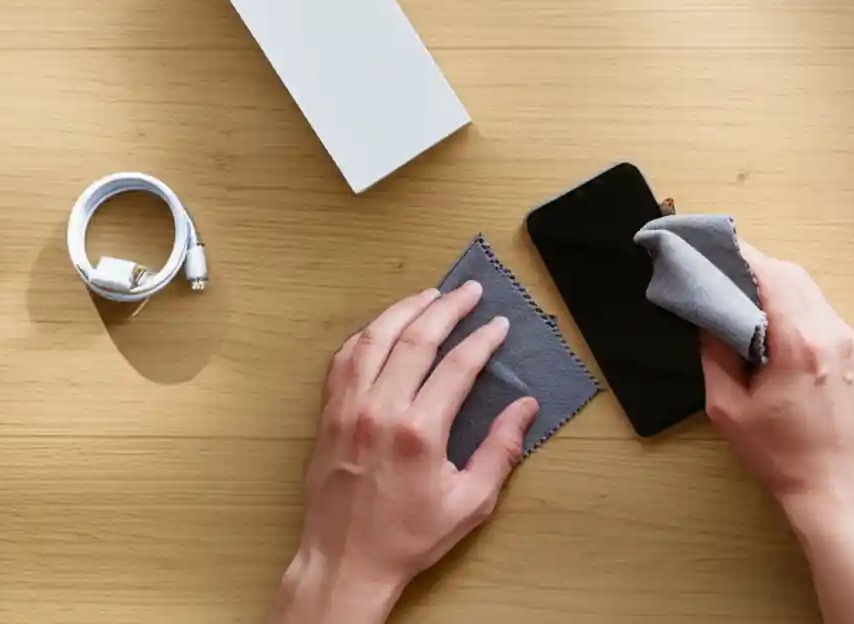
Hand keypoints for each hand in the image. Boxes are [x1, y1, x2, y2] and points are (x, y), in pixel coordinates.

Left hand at [273, 283, 538, 623]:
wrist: (346, 562)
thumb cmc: (410, 538)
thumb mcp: (470, 503)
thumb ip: (500, 450)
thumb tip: (525, 408)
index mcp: (419, 431)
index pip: (457, 365)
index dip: (483, 339)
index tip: (499, 325)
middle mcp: (379, 409)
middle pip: (416, 338)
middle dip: (447, 308)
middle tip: (469, 291)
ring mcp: (348, 408)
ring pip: (374, 338)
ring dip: (404, 309)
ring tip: (429, 295)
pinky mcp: (328, 414)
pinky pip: (344, 359)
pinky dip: (366, 334)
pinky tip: (383, 327)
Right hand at [700, 242, 853, 516]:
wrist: (833, 485)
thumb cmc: (776, 452)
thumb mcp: (727, 407)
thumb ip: (715, 354)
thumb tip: (709, 316)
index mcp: (798, 344)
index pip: (770, 276)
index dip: (739, 255)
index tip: (711, 248)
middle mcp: (830, 332)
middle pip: (792, 273)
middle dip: (755, 265)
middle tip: (721, 269)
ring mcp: (848, 339)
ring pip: (809, 288)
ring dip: (775, 282)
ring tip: (742, 291)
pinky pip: (821, 309)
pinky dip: (794, 301)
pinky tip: (771, 317)